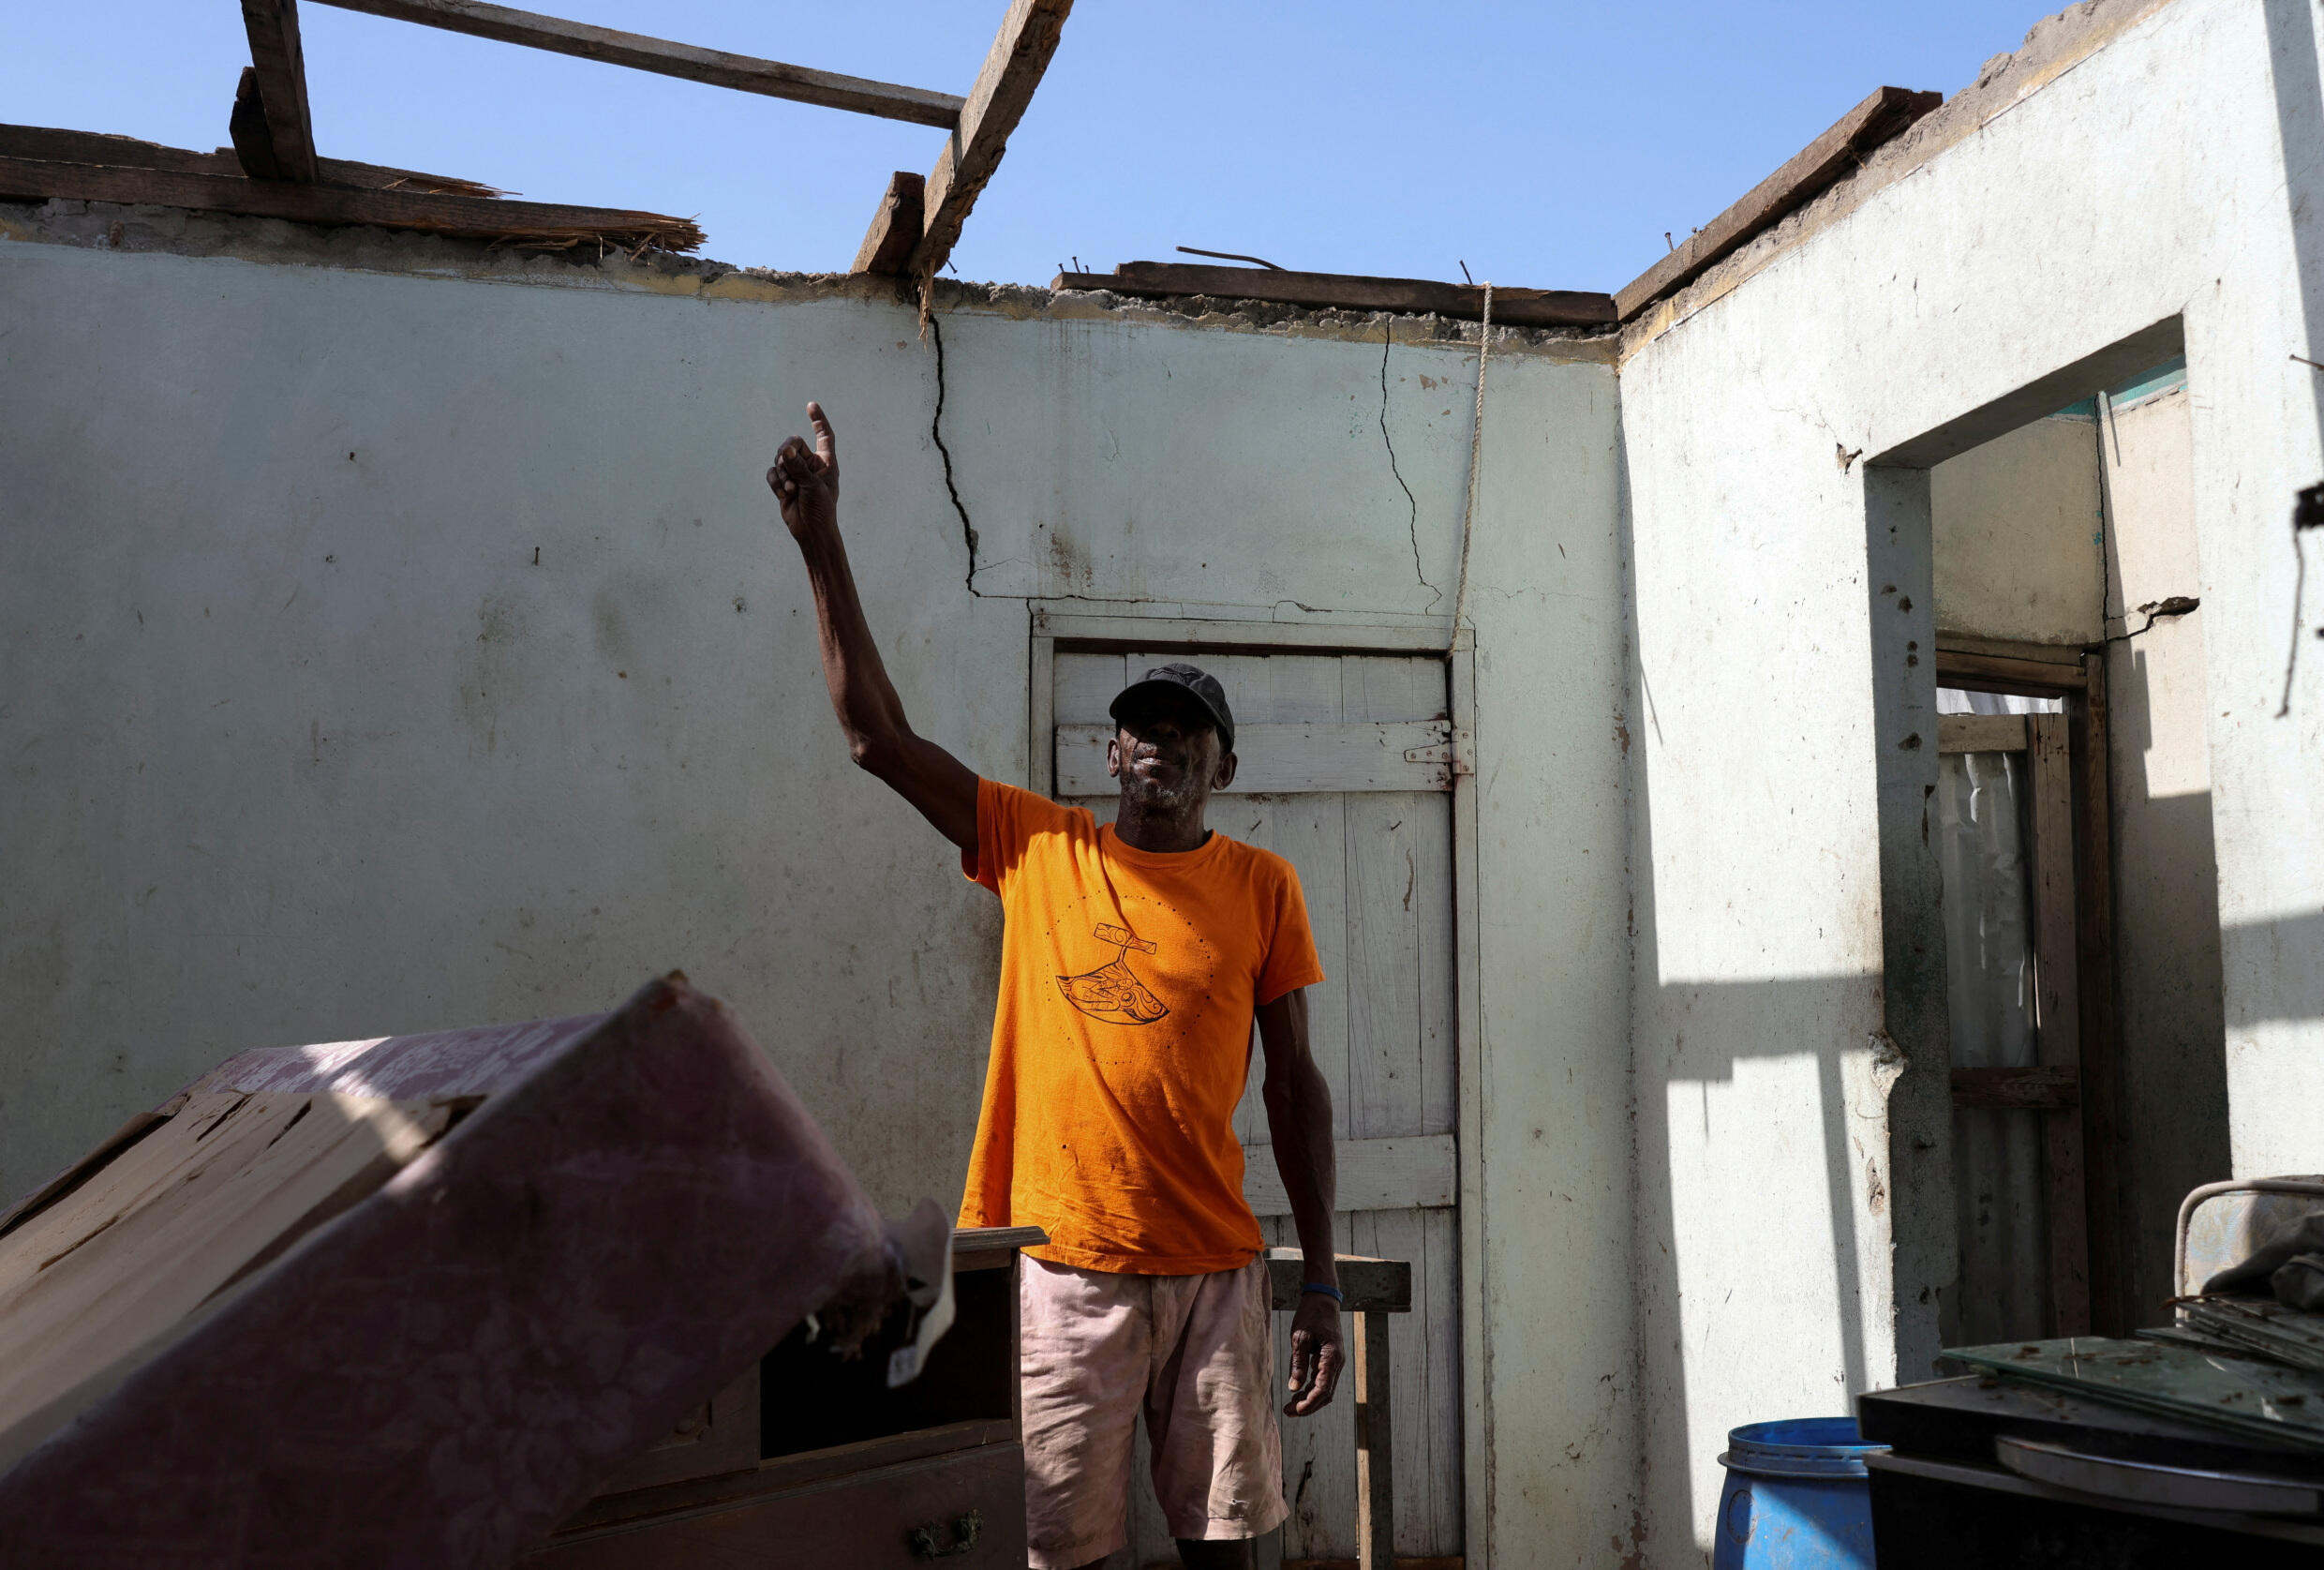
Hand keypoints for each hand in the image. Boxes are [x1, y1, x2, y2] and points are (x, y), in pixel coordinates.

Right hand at [767, 401, 838, 538]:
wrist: (811, 531)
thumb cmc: (820, 509)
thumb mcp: (812, 486)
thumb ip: (798, 466)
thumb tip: (785, 449)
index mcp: (826, 462)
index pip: (824, 435)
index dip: (818, 420)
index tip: (811, 405)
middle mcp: (811, 464)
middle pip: (793, 444)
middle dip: (787, 455)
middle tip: (789, 469)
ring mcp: (796, 472)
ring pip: (780, 458)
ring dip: (782, 474)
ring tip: (791, 489)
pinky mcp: (783, 482)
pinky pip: (772, 472)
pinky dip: (776, 483)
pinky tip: (784, 495)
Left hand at [1283, 1294, 1344, 1415]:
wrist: (1323, 1299)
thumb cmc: (1311, 1314)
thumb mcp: (1300, 1337)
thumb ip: (1297, 1363)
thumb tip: (1293, 1388)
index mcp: (1332, 1356)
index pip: (1323, 1389)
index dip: (1310, 1403)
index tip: (1295, 1410)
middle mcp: (1337, 1362)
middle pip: (1326, 1394)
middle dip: (1308, 1406)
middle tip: (1288, 1412)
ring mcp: (1335, 1362)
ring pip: (1325, 1389)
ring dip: (1309, 1399)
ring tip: (1290, 1406)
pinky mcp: (1329, 1360)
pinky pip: (1322, 1380)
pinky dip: (1311, 1389)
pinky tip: (1297, 1393)